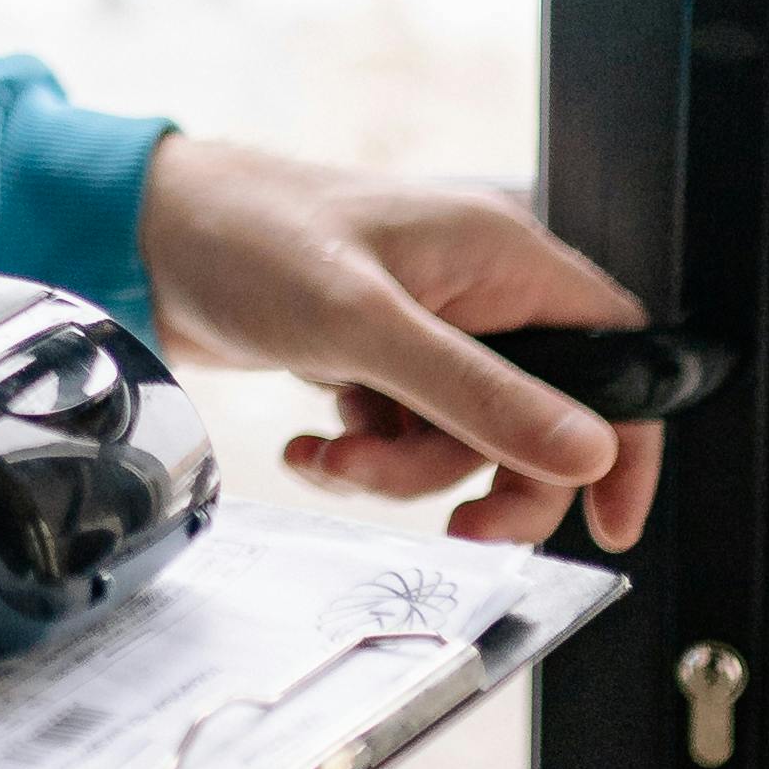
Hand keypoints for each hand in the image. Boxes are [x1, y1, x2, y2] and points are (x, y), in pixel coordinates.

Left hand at [137, 135, 661, 554]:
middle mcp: (478, 289)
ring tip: (337, 454)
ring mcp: (427, 326)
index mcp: (504, 255)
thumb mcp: (368, 327)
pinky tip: (313, 441)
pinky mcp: (377, 357)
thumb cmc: (246, 239)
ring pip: (466, 440)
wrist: (141, 239)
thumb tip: (587, 451)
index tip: (611, 516)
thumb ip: (480, 393)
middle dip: (488, 478)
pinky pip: (406, 435)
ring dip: (402, 470)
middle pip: (542, 419)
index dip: (627, 435)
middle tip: (458, 530)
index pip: (617, 351)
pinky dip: (364, 456)